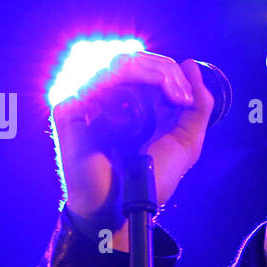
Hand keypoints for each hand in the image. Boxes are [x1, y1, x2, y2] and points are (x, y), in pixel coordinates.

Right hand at [50, 51, 214, 240]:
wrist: (123, 207)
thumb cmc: (149, 179)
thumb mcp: (186, 142)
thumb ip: (198, 106)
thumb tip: (191, 65)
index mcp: (134, 98)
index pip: (147, 64)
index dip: (169, 72)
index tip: (186, 99)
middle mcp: (109, 95)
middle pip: (134, 59)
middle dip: (164, 72)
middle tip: (182, 98)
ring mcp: (87, 100)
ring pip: (116, 64)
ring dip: (149, 74)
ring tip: (171, 98)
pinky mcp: (69, 110)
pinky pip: (91, 82)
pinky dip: (117, 85)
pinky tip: (132, 106)